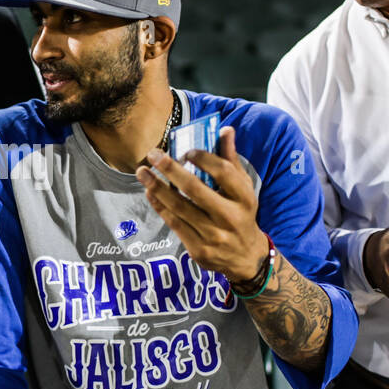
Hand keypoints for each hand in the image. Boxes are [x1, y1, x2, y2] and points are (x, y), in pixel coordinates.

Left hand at [134, 126, 264, 282]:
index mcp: (245, 199)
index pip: (223, 173)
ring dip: (157, 187)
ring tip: (142, 171)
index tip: (186, 150)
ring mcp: (214, 236)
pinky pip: (174, 224)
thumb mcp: (243, 188)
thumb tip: (225, 129)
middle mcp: (230, 218)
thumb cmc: (241, 214)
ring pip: (180, 207)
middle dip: (171, 169)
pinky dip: (160, 206)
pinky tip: (149, 192)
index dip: (203, 158)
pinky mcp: (199, 250)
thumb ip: (231, 160)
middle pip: (195, 189)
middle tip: (153, 154)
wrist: (245, 258)